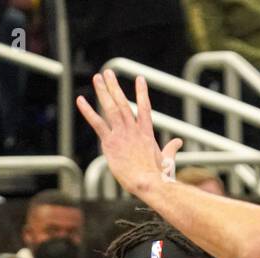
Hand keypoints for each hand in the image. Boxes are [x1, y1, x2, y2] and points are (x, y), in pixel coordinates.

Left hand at [77, 70, 183, 199]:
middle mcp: (133, 129)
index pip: (145, 107)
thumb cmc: (158, 175)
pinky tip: (81, 100)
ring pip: (111, 107)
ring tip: (98, 78)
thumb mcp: (167, 159)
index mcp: (146, 132)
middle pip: (123, 102)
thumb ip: (171, 148)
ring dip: (103, 91)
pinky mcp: (110, 143)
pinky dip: (88, 111)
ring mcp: (121, 134)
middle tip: (108, 72)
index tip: (140, 78)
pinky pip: (97, 123)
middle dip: (115, 86)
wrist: (148, 182)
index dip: (142, 92)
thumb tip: (178, 142)